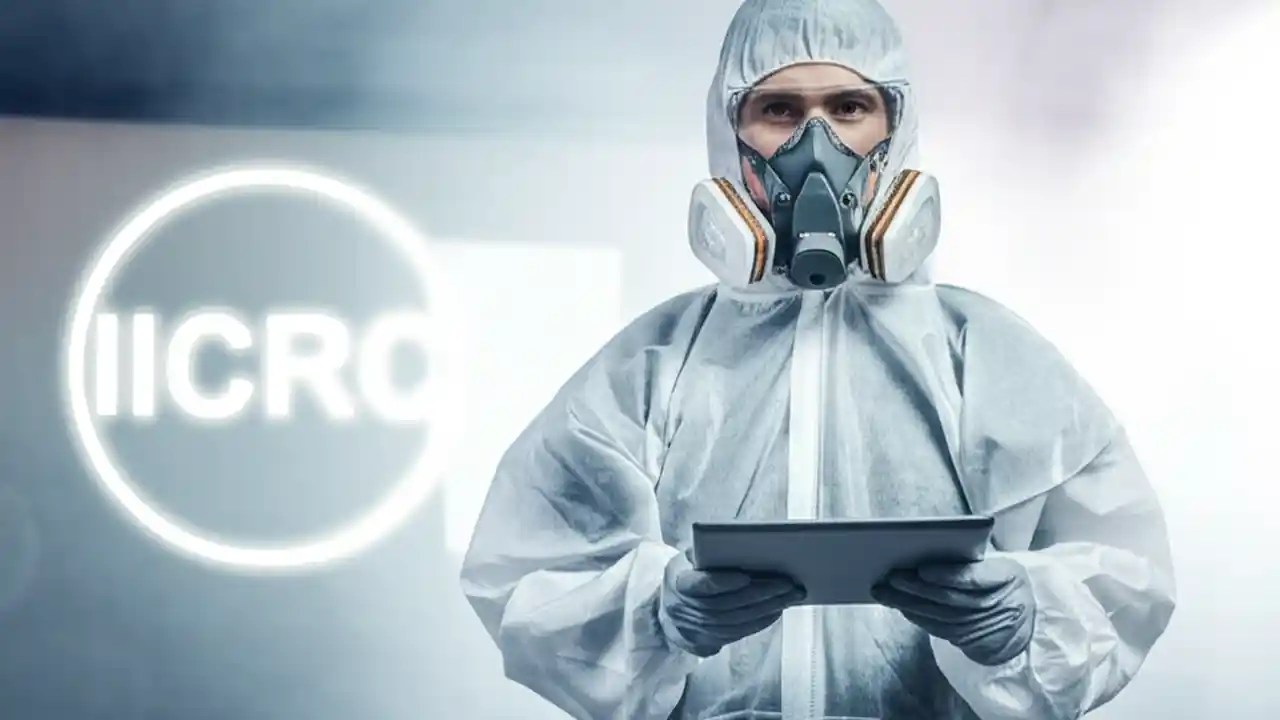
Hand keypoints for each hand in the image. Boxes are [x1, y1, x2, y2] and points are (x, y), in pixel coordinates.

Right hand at [659, 551, 804, 657]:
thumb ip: (709, 550)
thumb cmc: (688, 569)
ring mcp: (693, 628)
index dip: (721, 583)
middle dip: (759, 595)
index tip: (746, 577)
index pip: (698, 585)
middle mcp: (681, 608)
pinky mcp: (706, 641)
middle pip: (725, 605)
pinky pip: (736, 634)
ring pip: (734, 622)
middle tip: (788, 585)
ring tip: (790, 596)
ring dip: (765, 610)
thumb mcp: (691, 554)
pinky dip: (759, 622)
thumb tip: (743, 546)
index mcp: (676, 581)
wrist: (670, 603)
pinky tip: (777, 610)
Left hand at [871, 555, 1035, 666]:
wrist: (1026, 622)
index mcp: (1007, 577)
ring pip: (938, 615)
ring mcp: (980, 626)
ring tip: (882, 590)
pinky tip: (897, 605)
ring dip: (907, 604)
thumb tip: (928, 546)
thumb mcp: (1002, 564)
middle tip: (891, 575)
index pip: (974, 578)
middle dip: (916, 588)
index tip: (923, 569)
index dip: (948, 575)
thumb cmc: (1005, 582)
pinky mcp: (967, 639)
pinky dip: (915, 616)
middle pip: (949, 598)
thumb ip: (973, 559)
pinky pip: (937, 628)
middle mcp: (994, 605)